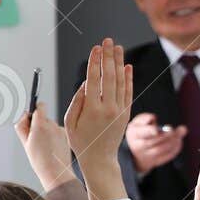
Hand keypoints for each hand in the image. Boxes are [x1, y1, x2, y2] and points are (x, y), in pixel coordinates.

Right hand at [15, 102, 74, 190]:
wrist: (56, 172)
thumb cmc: (39, 160)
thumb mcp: (25, 143)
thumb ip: (22, 126)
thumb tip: (24, 115)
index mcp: (41, 125)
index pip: (40, 106)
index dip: (35, 110)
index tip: (31, 116)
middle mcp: (53, 125)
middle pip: (44, 117)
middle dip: (38, 124)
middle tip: (34, 139)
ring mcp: (61, 131)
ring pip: (51, 125)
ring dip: (46, 131)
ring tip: (43, 147)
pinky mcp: (66, 136)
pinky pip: (58, 132)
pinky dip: (54, 137)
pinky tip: (52, 148)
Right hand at [65, 39, 133, 199]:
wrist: (99, 158)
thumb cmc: (80, 140)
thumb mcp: (71, 121)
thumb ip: (78, 100)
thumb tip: (87, 82)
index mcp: (92, 109)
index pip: (94, 79)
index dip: (95, 61)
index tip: (96, 47)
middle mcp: (108, 108)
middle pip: (110, 76)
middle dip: (108, 56)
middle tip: (108, 40)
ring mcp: (119, 110)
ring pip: (120, 82)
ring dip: (119, 63)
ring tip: (118, 48)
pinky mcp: (126, 113)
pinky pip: (128, 92)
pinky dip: (129, 78)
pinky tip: (127, 66)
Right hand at [126, 112, 184, 174]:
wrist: (135, 152)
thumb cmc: (139, 132)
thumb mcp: (137, 123)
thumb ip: (145, 118)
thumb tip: (153, 117)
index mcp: (134, 134)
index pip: (142, 134)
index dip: (150, 131)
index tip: (157, 129)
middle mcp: (139, 146)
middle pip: (153, 142)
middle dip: (166, 135)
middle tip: (174, 129)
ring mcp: (148, 155)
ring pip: (161, 150)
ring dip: (173, 140)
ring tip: (181, 131)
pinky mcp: (156, 161)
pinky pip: (168, 156)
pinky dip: (176, 148)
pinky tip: (179, 139)